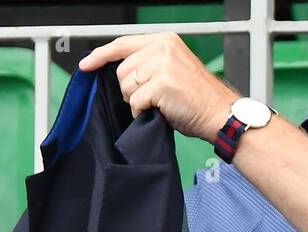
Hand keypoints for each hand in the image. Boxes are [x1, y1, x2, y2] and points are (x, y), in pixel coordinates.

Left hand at [78, 33, 236, 140]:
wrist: (220, 114)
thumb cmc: (199, 99)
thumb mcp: (174, 69)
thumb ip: (150, 63)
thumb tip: (123, 73)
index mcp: (166, 41)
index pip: (124, 44)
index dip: (101, 55)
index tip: (87, 65)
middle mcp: (163, 48)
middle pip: (123, 69)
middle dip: (130, 89)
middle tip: (150, 99)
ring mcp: (162, 65)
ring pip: (126, 85)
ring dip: (136, 101)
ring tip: (158, 105)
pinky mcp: (161, 84)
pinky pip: (136, 100)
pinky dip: (142, 111)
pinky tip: (159, 112)